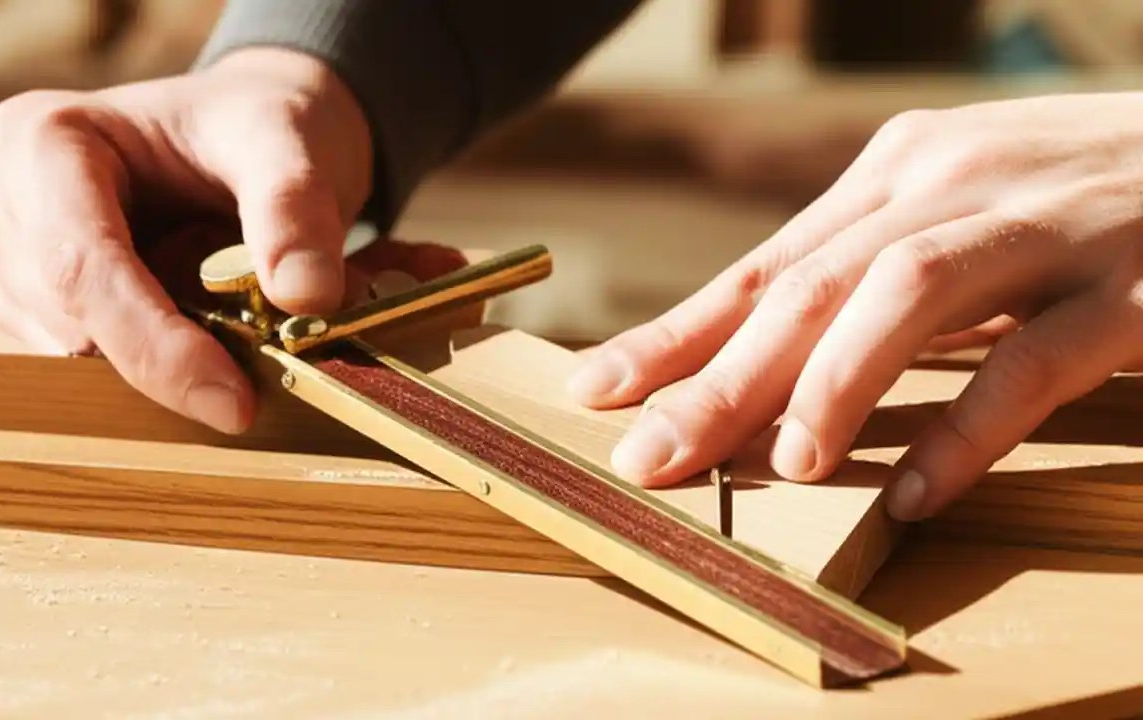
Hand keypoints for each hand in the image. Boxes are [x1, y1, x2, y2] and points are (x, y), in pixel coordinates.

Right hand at [0, 48, 372, 433]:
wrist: (249, 135)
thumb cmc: (253, 125)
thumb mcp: (287, 143)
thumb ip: (295, 209)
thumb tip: (306, 298)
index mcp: (40, 140)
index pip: (82, 269)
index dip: (154, 346)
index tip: (235, 402)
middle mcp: (2, 208)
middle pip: (75, 327)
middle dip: (172, 360)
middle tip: (270, 360)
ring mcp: (9, 269)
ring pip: (80, 365)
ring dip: (168, 365)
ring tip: (238, 312)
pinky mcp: (34, 317)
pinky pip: (91, 375)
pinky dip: (160, 370)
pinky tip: (206, 325)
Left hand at [568, 93, 1142, 520]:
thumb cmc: (1075, 195)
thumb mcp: (951, 210)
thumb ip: (865, 269)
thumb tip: (760, 358)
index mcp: (897, 171)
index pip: (764, 267)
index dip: (676, 334)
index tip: (599, 390)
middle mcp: (951, 185)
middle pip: (810, 287)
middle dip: (717, 376)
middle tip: (650, 455)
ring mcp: (1042, 228)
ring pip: (905, 296)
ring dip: (831, 383)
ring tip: (781, 466)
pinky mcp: (1131, 288)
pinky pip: (1036, 358)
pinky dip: (969, 425)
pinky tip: (917, 489)